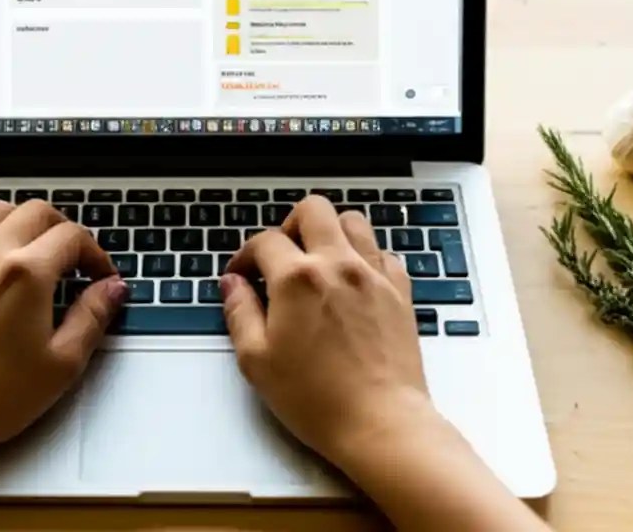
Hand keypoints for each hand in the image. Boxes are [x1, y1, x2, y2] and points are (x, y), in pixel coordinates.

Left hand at [0, 200, 126, 464]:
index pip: (73, 237)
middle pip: (37, 211)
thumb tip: (111, 289)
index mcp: (28, 273)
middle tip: (78, 262)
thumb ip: (92, 317)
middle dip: (66, 229)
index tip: (103, 281)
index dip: (97, 255)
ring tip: (38, 252)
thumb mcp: (62, 363)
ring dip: (23, 222)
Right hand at [222, 195, 435, 467]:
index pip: (264, 241)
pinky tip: (354, 280)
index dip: (244, 256)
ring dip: (331, 232)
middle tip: (282, 255)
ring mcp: (373, 276)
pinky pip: (384, 253)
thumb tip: (232, 285)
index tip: (241, 276)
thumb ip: (240, 313)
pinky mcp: (400, 293)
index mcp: (297, 279)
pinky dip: (366, 256)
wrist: (380, 423)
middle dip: (290, 225)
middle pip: (313, 209)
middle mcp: (338, 265)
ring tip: (319, 261)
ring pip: (353, 221)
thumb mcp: (257, 361)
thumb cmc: (318, 399)